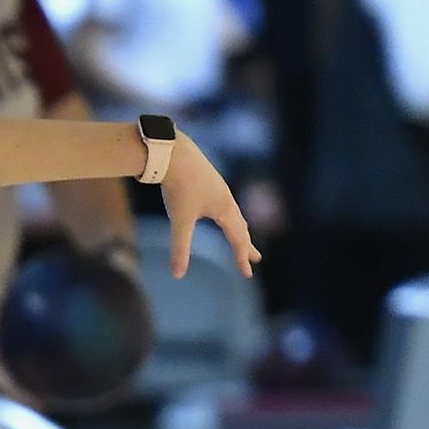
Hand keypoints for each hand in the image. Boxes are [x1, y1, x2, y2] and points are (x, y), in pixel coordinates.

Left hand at [159, 134, 259, 278]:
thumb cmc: (179, 186)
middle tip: (256, 259)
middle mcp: (226, 199)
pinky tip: (219, 213)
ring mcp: (218, 189)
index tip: (247, 274)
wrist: (173, 153)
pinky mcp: (209, 182)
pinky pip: (224, 204)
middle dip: (246, 245)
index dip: (241, 258)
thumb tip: (177, 275)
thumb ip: (180, 248)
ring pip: (233, 214)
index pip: (238, 239)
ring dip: (239, 229)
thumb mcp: (180, 220)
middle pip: (241, 227)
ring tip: (242, 237)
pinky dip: (228, 216)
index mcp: (225, 209)